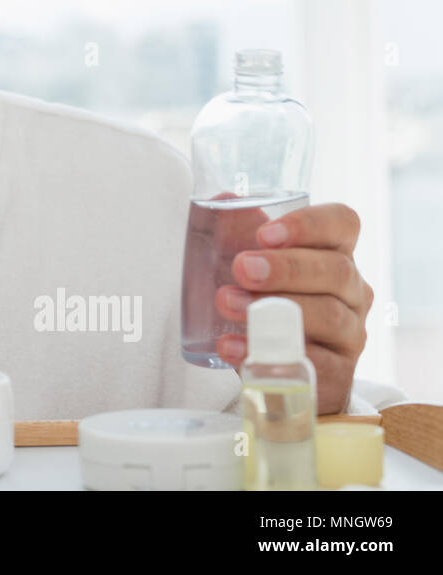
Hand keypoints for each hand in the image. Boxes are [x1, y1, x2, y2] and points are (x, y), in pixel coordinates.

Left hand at [214, 203, 372, 413]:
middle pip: (336, 270)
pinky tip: (232, 346)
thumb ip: (236, 231)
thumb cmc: (260, 301)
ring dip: (275, 309)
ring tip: (227, 303)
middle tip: (241, 268)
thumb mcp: (245, 263)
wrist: (269, 368)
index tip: (265, 234)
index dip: (310, 224)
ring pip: (330, 316)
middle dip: (286, 268)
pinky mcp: (338, 374)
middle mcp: (351, 291)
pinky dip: (270, 354)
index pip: (343, 224)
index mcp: (334, 252)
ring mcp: (351, 334)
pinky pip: (315, 365)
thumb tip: (224, 200)